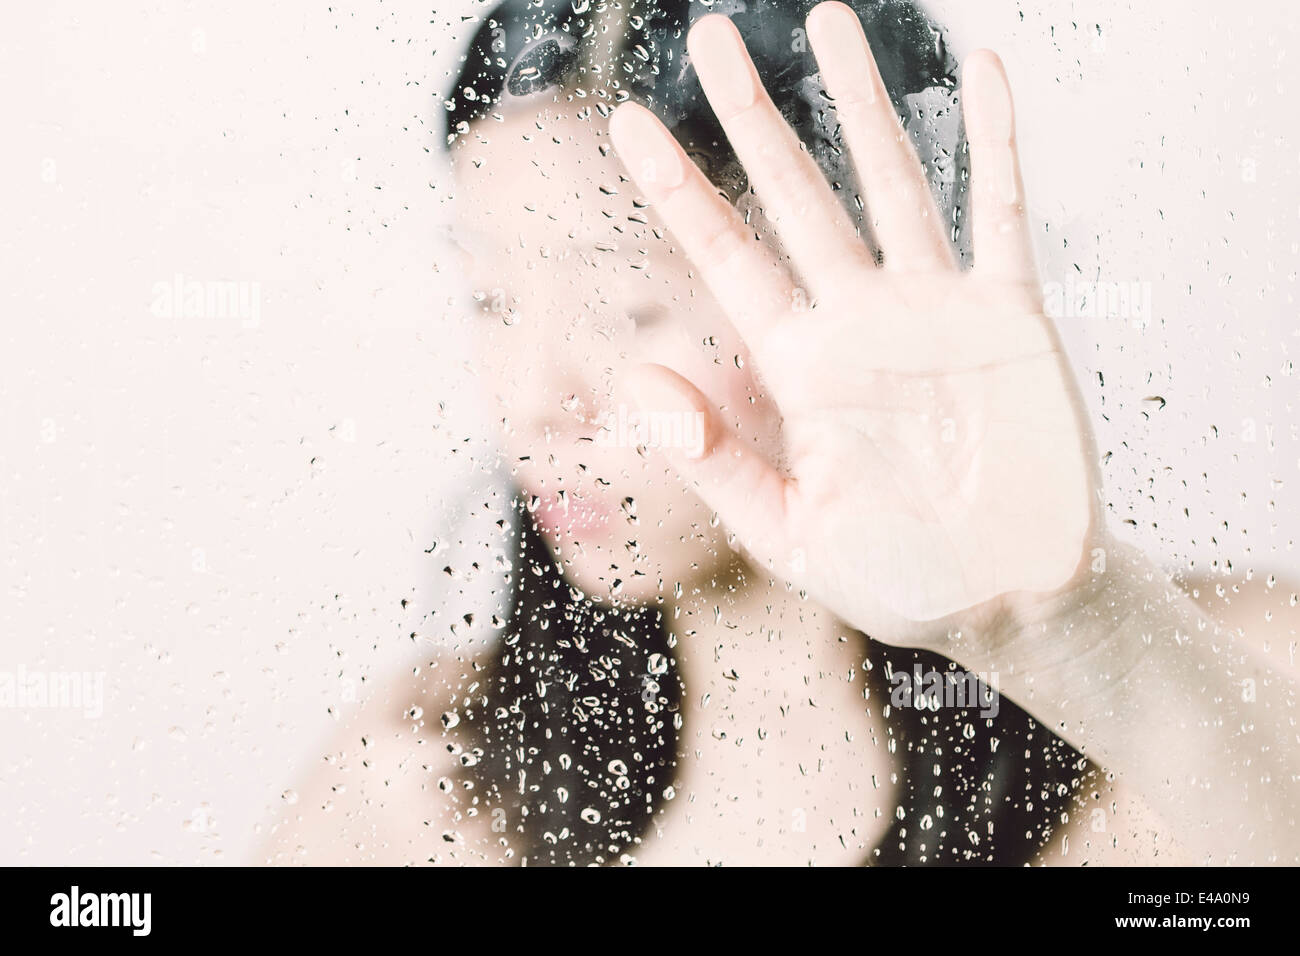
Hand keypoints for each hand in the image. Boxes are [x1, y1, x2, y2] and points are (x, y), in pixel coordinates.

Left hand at [608, 3, 1099, 652]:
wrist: (1008, 602)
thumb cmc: (898, 578)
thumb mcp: (791, 531)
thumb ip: (715, 459)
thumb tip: (635, 382)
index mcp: (799, 368)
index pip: (724, 258)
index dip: (676, 191)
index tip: (626, 124)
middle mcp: (858, 321)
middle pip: (794, 194)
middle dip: (752, 114)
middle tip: (709, 35)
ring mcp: (934, 310)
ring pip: (890, 179)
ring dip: (861, 101)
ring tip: (828, 19)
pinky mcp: (1011, 317)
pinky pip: (1001, 212)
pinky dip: (995, 145)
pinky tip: (985, 72)